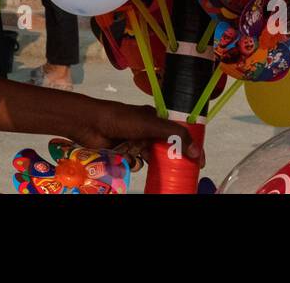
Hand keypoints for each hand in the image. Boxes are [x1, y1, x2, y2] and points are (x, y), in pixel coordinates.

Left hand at [67, 99, 202, 165]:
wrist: (90, 123)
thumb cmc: (121, 118)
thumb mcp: (151, 124)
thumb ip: (174, 134)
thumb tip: (195, 150)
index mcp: (156, 118)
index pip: (179, 132)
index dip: (190, 145)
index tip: (198, 161)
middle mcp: (148, 129)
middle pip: (167, 147)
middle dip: (174, 158)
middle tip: (184, 171)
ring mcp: (136, 141)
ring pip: (152, 157)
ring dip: (153, 162)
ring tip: (158, 168)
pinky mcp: (125, 152)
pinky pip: (137, 162)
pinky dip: (136, 163)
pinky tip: (134, 162)